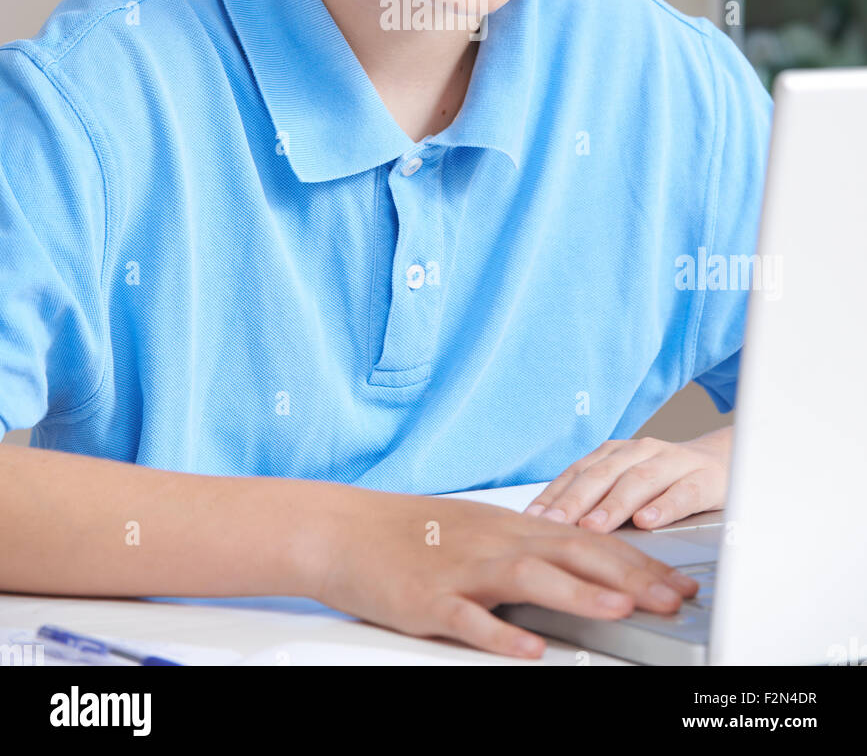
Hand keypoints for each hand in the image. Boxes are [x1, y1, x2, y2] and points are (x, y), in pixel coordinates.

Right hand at [313, 484, 697, 659]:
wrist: (342, 529)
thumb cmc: (410, 533)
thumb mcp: (478, 531)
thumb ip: (527, 548)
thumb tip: (578, 568)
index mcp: (510, 528)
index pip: (586, 540)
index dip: (636, 561)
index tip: (676, 580)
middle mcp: (494, 542)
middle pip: (572, 554)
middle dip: (629, 577)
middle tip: (673, 598)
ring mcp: (462, 571)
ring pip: (529, 576)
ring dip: (579, 594)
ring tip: (621, 610)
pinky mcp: (428, 601)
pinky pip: (469, 619)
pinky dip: (502, 634)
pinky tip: (530, 649)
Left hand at [523, 429, 732, 531]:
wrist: (724, 461)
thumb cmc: (666, 480)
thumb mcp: (627, 483)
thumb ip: (596, 498)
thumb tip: (550, 528)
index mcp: (616, 452)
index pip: (578, 472)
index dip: (554, 494)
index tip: (531, 519)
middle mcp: (641, 451)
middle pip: (603, 475)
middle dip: (575, 501)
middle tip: (554, 525)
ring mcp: (673, 462)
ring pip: (639, 481)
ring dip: (614, 504)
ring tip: (594, 527)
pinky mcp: (705, 478)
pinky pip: (683, 492)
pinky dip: (664, 506)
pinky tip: (648, 521)